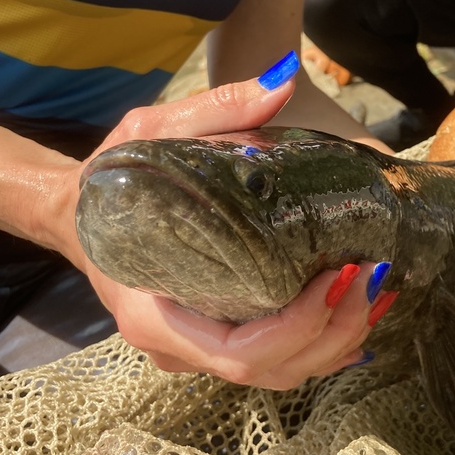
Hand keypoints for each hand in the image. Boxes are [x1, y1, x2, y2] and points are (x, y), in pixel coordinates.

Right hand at [57, 65, 381, 388]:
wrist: (75, 215)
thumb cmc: (106, 181)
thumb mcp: (147, 133)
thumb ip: (214, 110)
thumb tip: (282, 80)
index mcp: (153, 312)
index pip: (237, 352)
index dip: (297, 329)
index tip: (335, 279)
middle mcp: (177, 345)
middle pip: (270, 369)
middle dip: (333, 333)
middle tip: (374, 278)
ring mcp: (196, 351)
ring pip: (278, 373)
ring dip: (336, 342)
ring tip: (378, 292)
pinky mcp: (215, 340)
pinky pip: (274, 361)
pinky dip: (322, 345)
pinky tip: (357, 317)